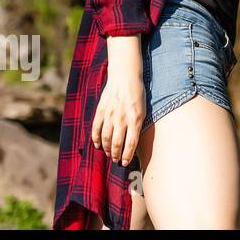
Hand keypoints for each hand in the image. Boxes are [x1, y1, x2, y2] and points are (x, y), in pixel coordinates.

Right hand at [93, 38, 144, 164]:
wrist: (125, 77)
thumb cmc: (137, 94)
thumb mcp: (143, 110)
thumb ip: (137, 125)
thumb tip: (132, 142)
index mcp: (136, 119)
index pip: (131, 143)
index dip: (127, 155)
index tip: (125, 163)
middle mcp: (122, 118)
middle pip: (117, 143)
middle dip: (116, 155)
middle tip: (116, 160)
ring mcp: (110, 115)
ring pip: (105, 138)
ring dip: (106, 149)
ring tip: (108, 154)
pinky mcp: (101, 110)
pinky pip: (96, 128)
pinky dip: (95, 138)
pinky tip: (97, 144)